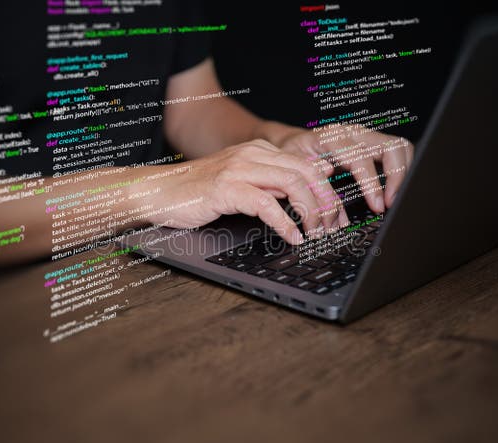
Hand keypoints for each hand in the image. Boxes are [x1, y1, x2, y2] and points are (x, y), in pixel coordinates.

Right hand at [135, 139, 350, 243]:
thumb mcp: (241, 182)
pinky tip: (292, 236)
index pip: (308, 166)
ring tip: (316, 234)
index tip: (338, 218)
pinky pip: (266, 203)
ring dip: (311, 212)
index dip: (329, 193)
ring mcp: (239, 169)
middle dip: (327, 203)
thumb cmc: (198, 192)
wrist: (159, 191)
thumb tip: (310, 186)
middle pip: (307, 173)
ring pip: (293, 184)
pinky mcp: (226, 188)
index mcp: (260, 151)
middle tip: (333, 228)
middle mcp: (253, 154)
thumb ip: (272, 181)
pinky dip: (285, 223)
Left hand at [274, 124, 413, 213]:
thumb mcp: (291, 164)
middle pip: (391, 147)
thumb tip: (329, 183)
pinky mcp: (371, 143)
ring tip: (394, 198)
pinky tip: (393, 189)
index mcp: (333, 137)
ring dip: (403, 173)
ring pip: (399, 147)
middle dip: (397, 177)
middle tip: (391, 202)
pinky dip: (400, 170)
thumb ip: (309, 173)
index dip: (373, 185)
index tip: (378, 206)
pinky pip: (396, 152)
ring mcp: (365, 136)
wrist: (291, 142)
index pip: (362, 158)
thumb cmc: (291, 154)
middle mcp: (353, 133)